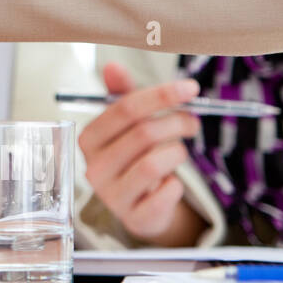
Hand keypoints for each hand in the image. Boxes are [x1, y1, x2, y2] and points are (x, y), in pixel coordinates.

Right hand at [78, 63, 207, 245]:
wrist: (138, 205)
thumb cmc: (133, 157)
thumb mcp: (126, 125)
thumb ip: (122, 94)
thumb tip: (112, 65)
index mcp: (89, 138)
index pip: (124, 108)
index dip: (160, 95)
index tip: (190, 88)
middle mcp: (94, 166)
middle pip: (143, 134)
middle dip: (176, 122)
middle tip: (192, 121)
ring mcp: (111, 195)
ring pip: (154, 163)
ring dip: (177, 152)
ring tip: (179, 151)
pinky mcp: (134, 217)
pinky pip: (166, 193)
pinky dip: (177, 184)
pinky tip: (171, 182)